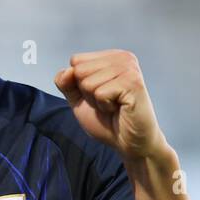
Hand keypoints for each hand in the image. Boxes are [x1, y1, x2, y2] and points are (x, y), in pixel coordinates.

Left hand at [54, 50, 168, 160]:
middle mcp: (122, 57)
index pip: (76, 60)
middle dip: (87, 93)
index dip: (79, 84)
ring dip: (96, 101)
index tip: (99, 95)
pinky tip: (120, 109)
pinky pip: (100, 93)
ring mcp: (129, 68)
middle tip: (107, 102)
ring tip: (114, 106)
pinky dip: (104, 106)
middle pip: (79, 70)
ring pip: (87, 82)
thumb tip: (67, 71)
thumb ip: (66, 83)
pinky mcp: (133, 82)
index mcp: (111, 56)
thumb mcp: (78, 100)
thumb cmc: (107, 121)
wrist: (128, 143)